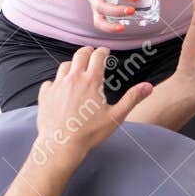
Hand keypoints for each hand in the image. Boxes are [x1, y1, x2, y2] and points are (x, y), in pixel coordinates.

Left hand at [33, 47, 151, 161]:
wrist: (61, 144)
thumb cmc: (90, 133)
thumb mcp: (115, 117)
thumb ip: (132, 99)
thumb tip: (149, 87)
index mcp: (91, 81)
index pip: (98, 56)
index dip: (102, 51)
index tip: (105, 51)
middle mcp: (73, 78)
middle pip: (80, 55)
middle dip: (87, 51)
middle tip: (91, 52)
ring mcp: (57, 85)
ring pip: (64, 66)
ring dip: (72, 64)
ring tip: (76, 69)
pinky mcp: (45, 95)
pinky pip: (50, 82)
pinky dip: (56, 81)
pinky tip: (59, 88)